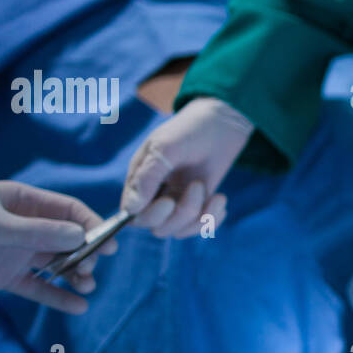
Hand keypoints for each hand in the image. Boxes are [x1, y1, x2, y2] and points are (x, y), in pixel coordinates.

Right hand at [120, 96, 250, 237]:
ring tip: (214, 192)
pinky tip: (220, 199)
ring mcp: (176, 201)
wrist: (221, 123)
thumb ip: (146, 177)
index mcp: (139, 180)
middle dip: (181, 213)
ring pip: (179, 229)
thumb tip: (130, 209)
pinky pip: (198, 227)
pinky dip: (212, 219)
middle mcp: (154, 194)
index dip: (151, 215)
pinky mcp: (197, 205)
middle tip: (197, 185)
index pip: (134, 215)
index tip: (170, 202)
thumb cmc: (189, 129)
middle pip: (158, 227)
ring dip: (199, 215)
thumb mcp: (165, 148)